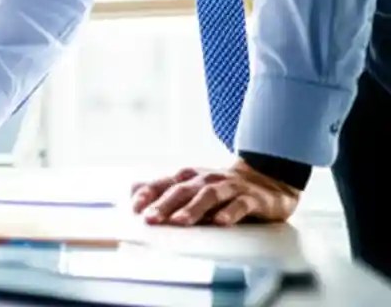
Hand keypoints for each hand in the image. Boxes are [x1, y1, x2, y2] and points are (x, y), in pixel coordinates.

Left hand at [130, 160, 300, 226]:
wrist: (268, 181)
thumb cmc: (221, 189)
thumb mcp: (192, 187)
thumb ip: (165, 190)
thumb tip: (132, 192)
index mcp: (189, 177)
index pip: (164, 184)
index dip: (148, 194)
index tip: (134, 208)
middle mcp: (206, 179)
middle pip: (182, 191)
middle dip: (164, 205)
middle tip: (151, 219)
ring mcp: (229, 187)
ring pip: (209, 196)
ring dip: (193, 209)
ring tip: (180, 222)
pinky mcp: (252, 198)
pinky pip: (240, 205)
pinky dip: (229, 213)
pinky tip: (220, 223)